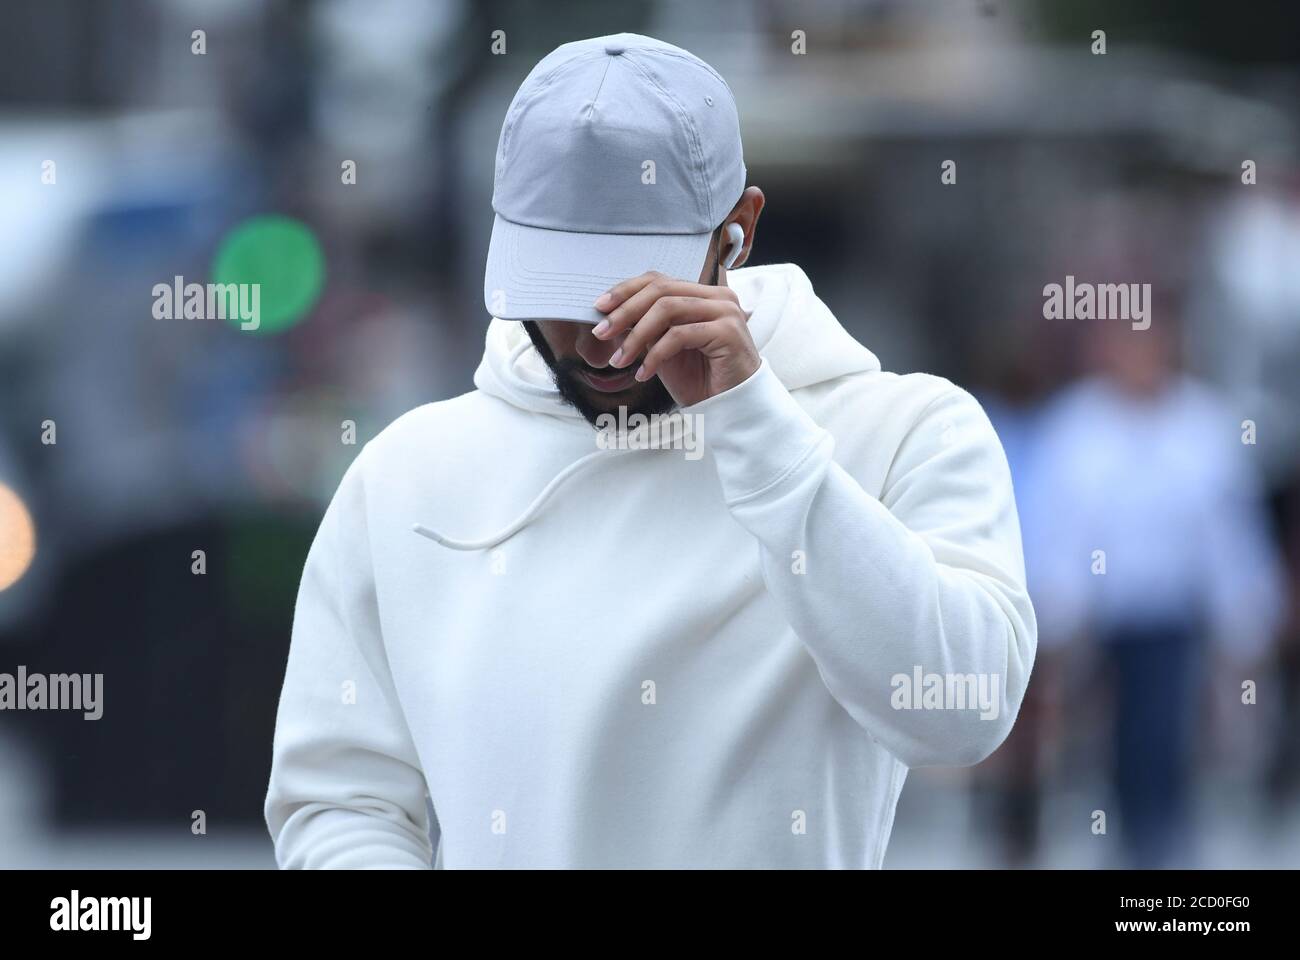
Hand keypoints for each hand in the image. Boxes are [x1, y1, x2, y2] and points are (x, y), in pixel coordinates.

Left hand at [591, 272, 760, 406]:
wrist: (731, 407)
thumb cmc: (700, 379)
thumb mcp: (664, 348)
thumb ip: (646, 327)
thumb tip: (610, 315)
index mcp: (703, 294)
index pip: (659, 280)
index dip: (626, 290)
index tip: (599, 307)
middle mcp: (718, 297)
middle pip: (661, 290)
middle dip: (625, 311)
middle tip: (602, 332)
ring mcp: (725, 311)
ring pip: (668, 309)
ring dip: (636, 336)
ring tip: (619, 360)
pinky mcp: (728, 332)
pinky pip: (679, 335)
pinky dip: (655, 355)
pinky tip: (643, 374)